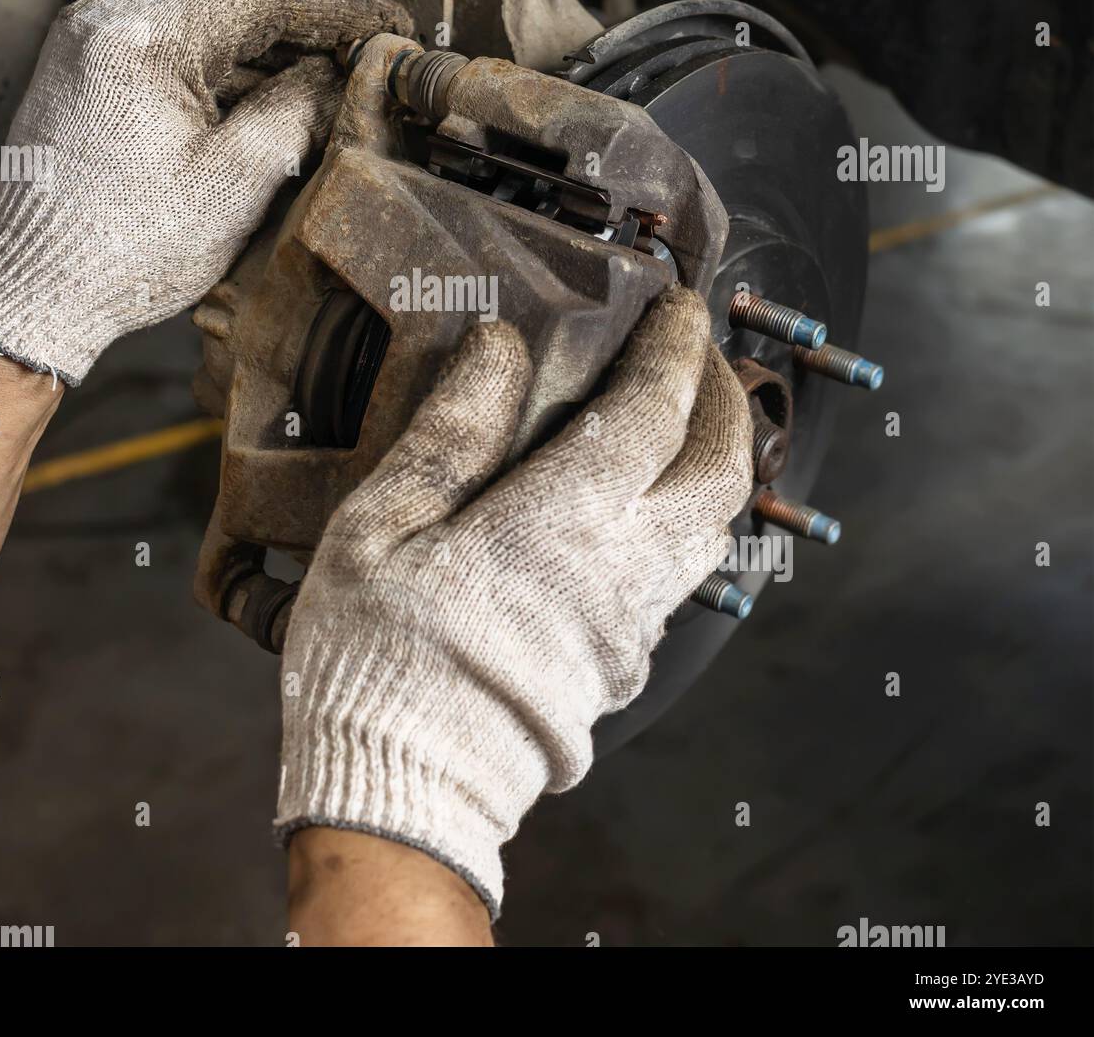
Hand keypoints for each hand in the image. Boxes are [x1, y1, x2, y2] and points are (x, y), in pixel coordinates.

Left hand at [0, 0, 409, 384]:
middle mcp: (104, 17)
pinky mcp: (93, 66)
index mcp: (136, 39)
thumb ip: (297, 110)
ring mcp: (92, 37)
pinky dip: (232, 25)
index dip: (338, 1)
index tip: (389, 16)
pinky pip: (174, 20)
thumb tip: (339, 72)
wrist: (33, 290)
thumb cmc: (124, 250)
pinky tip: (280, 45)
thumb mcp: (234, 183)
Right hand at [275, 287, 752, 916]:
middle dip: (723, 399)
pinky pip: (680, 576)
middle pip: (719, 469)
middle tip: (697, 355)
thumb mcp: (380, 527)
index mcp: (560, 524)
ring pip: (712, 527)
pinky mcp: (622, 664)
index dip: (674, 348)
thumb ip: (450, 431)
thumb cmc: (377, 658)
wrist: (406, 794)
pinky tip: (642, 507)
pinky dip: (684, 518)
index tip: (678, 305)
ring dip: (715, 460)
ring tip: (685, 419)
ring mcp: (631, 624)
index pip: (653, 411)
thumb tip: (498, 346)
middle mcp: (620, 571)